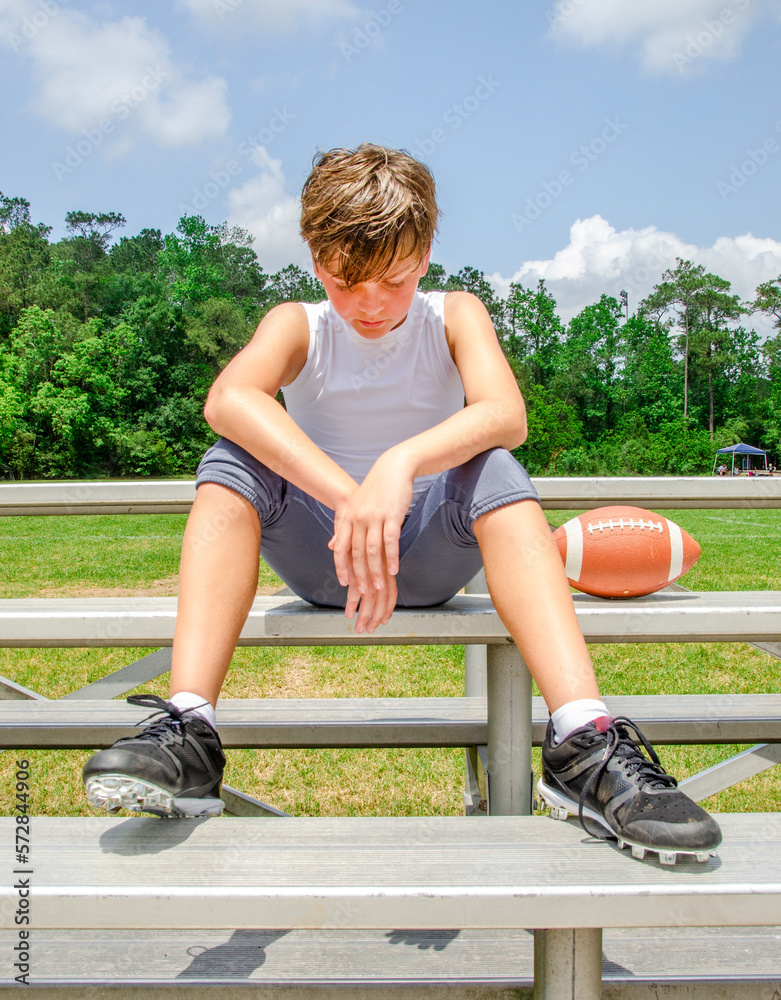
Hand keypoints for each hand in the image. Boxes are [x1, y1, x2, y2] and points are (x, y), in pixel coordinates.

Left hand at [329, 450, 414, 632]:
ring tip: (380, 587)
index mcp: (349, 518)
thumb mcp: (355, 507)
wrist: (393, 468)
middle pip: (356, 553)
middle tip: (363, 593)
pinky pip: (391, 541)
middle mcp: (359, 519)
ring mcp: (375, 518)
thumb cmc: (375, 490)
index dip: (342, 567)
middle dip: (360, 575)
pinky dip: (392, 558)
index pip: (342, 548)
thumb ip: (345, 527)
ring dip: (376, 571)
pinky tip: (395, 570)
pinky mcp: (392, 516)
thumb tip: (333, 545)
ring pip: (373, 551)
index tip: (345, 583)